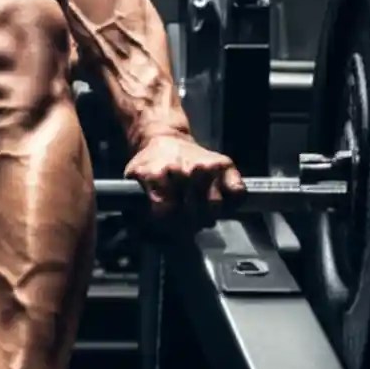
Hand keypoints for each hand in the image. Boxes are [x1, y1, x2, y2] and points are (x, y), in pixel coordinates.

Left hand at [123, 135, 244, 228]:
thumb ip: (133, 203)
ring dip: (208, 216)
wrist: (165, 138)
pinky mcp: (224, 164)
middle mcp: (183, 170)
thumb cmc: (151, 165)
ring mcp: (206, 167)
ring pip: (214, 207)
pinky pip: (237, 193)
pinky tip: (220, 203)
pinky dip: (232, 203)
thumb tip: (141, 230)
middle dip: (189, 225)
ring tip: (200, 215)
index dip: (168, 226)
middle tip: (186, 225)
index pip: (167, 213)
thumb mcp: (133, 180)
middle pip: (192, 214)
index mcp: (156, 175)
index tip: (169, 229)